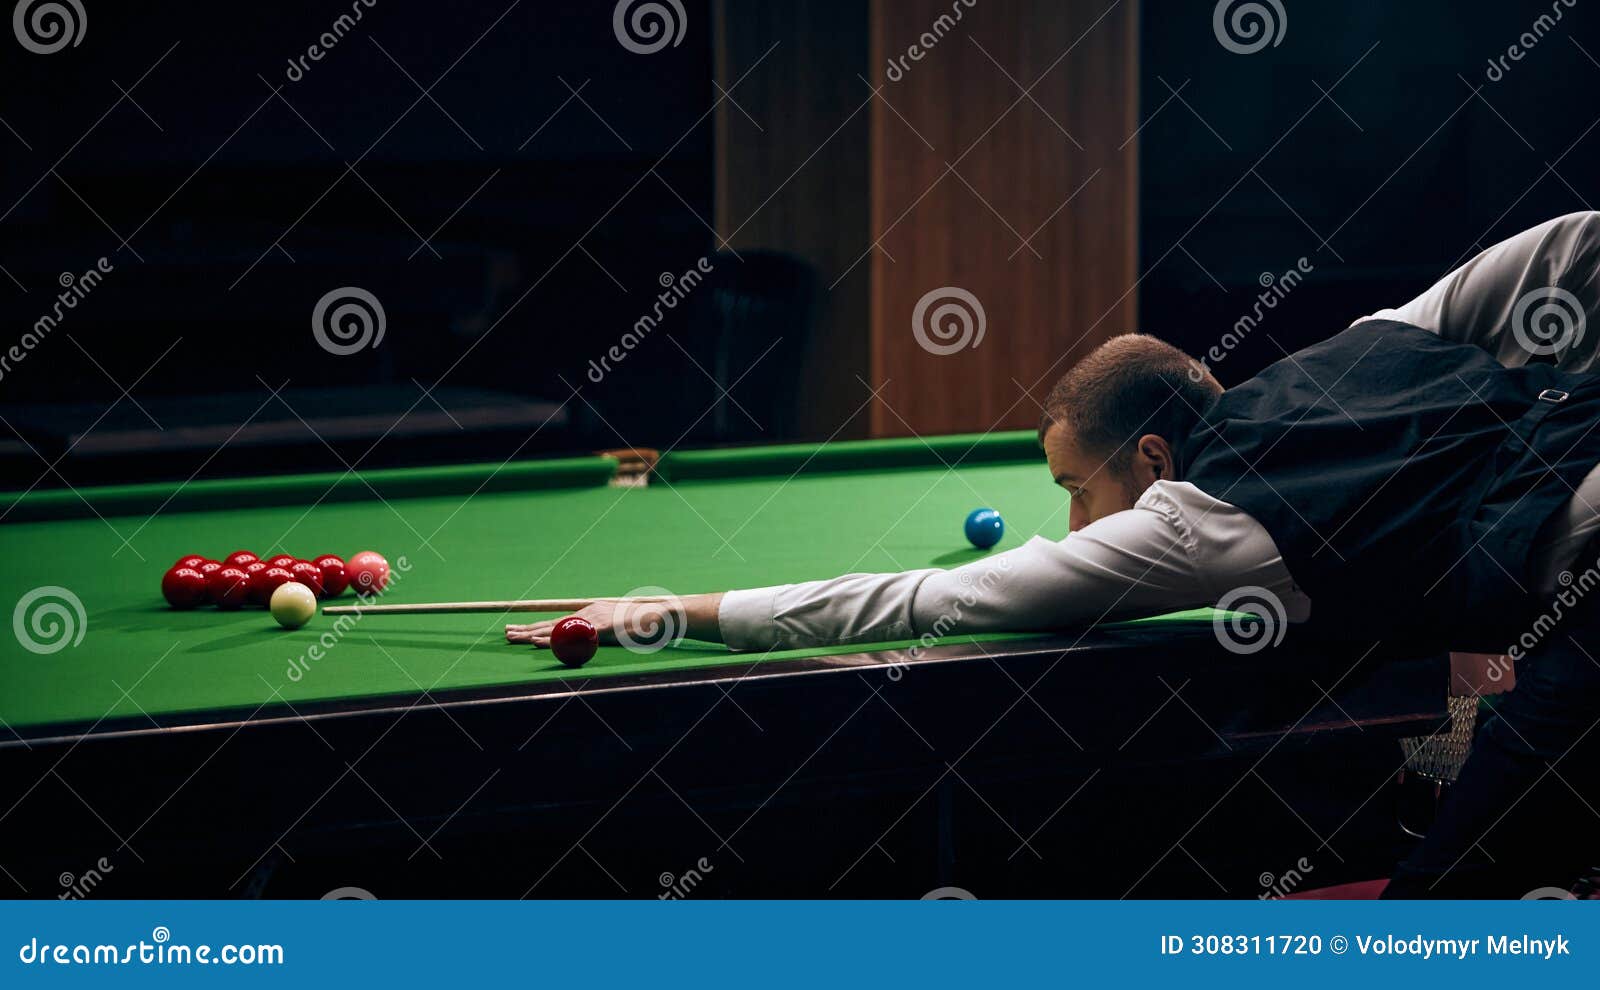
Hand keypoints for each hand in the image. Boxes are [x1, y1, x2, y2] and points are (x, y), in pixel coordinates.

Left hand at [506, 592, 722, 648]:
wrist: (664, 617)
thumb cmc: (645, 626)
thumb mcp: (620, 630)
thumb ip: (604, 634)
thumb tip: (591, 641)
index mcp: (592, 613)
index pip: (559, 621)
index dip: (537, 626)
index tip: (518, 630)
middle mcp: (589, 613)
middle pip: (552, 622)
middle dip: (527, 628)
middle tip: (506, 633)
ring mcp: (594, 619)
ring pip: (557, 627)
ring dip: (534, 633)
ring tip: (515, 638)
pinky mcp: (600, 627)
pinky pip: (572, 634)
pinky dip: (554, 637)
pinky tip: (539, 641)